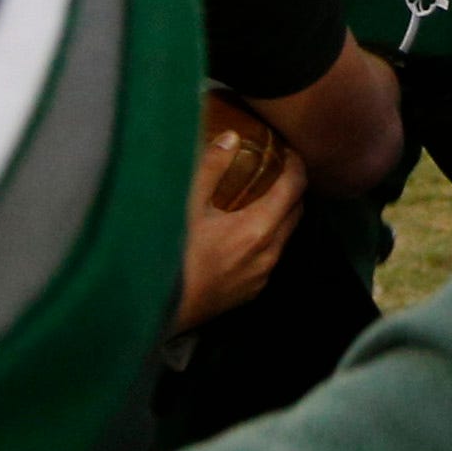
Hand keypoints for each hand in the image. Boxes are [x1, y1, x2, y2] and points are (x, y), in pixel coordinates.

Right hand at [171, 116, 308, 331]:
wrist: (155, 313)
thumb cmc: (170, 258)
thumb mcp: (186, 208)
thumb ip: (209, 169)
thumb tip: (231, 137)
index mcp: (259, 228)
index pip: (295, 187)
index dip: (296, 164)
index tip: (288, 151)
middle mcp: (269, 254)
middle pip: (295, 211)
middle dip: (291, 188)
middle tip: (276, 170)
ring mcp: (261, 276)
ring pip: (284, 236)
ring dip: (279, 214)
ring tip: (259, 198)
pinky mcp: (250, 292)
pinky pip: (269, 257)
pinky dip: (266, 238)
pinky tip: (242, 234)